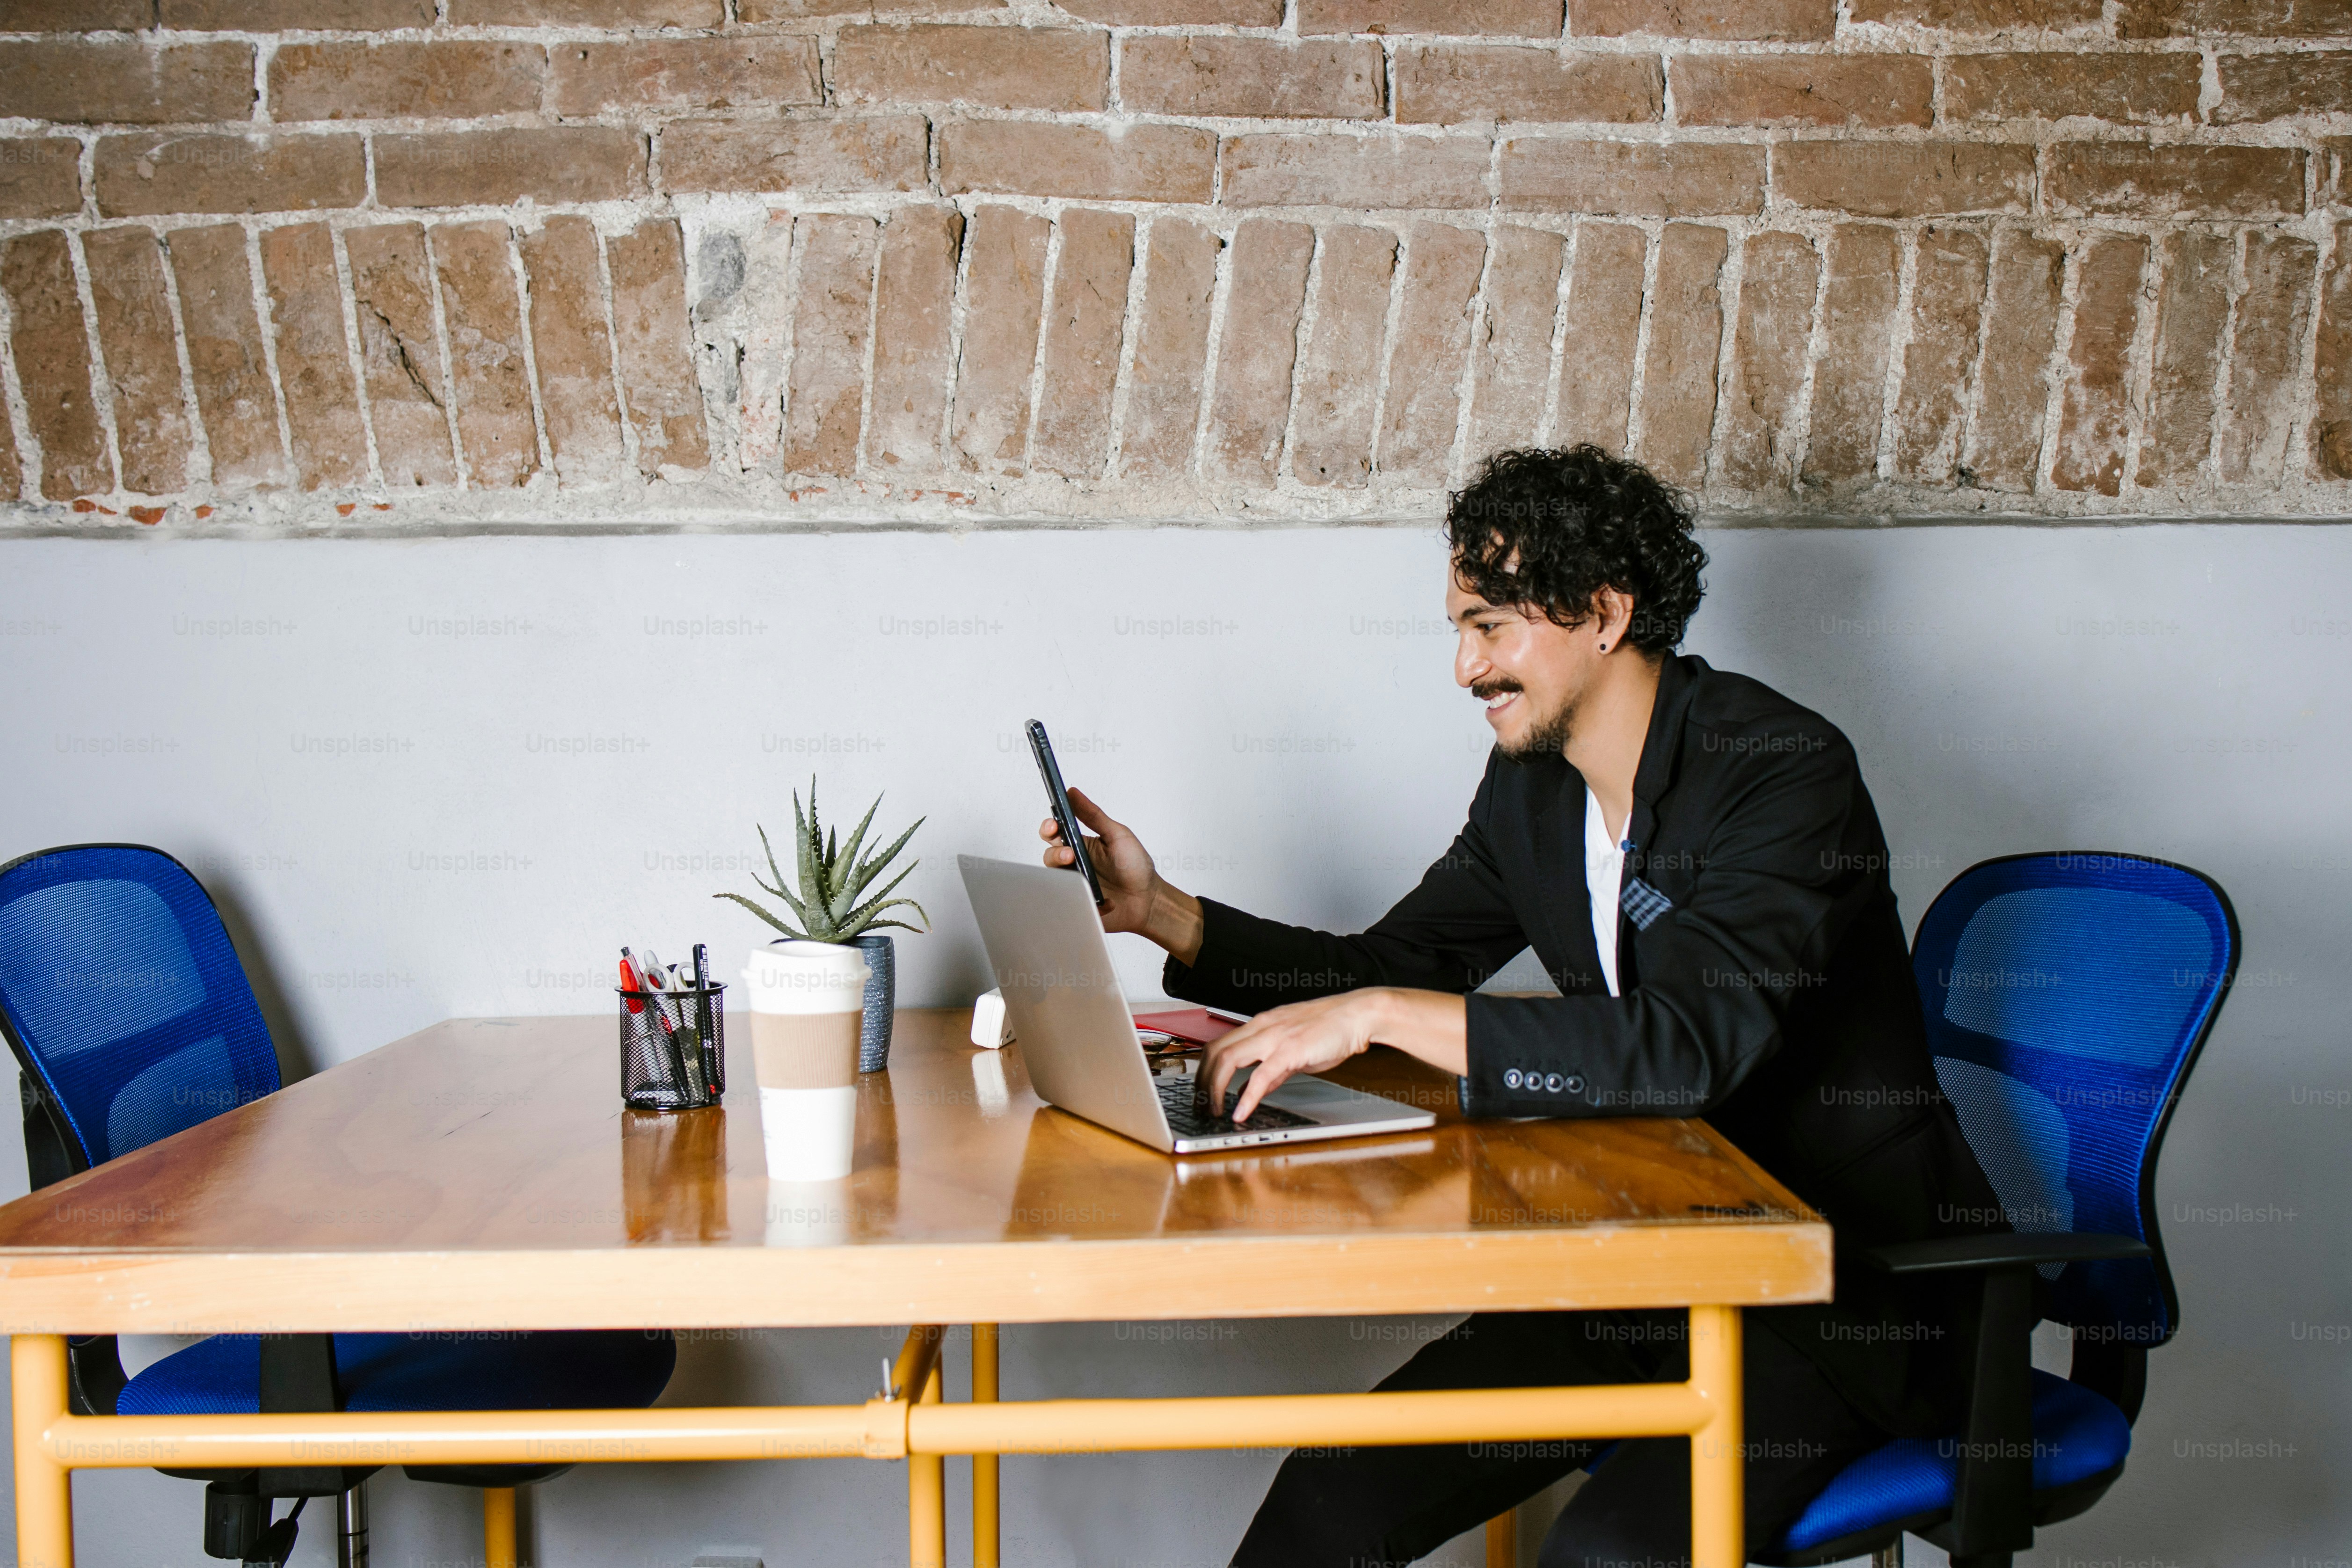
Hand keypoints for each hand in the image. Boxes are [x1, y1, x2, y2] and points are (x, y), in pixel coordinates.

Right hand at [1038, 788, 1203, 961]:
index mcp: (1081, 844)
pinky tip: (1104, 900)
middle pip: (1049, 856)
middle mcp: (1075, 864)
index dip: (1049, 827)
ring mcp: (1076, 885)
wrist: (1149, 899)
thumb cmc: (1135, 866)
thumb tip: (1073, 792)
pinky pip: (1069, 903)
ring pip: (1054, 880)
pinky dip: (1085, 900)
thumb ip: (1093, 815)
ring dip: (1065, 877)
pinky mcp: (1079, 904)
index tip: (1053, 826)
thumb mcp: (1117, 834)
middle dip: (1055, 853)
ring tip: (1083, 877)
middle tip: (1070, 854)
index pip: (1055, 832)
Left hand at [1201, 991, 1388, 1122]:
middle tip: (1200, 1105)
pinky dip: (1247, 1097)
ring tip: (1213, 1111)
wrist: (1358, 1015)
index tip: (1201, 1091)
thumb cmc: (1330, 1029)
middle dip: (1201, 1081)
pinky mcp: (1290, 1050)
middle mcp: (1262, 1027)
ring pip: (1228, 1059)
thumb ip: (1271, 1069)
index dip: (1205, 1070)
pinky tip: (1241, 1112)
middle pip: (1214, 1051)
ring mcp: (1274, 1037)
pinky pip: (1260, 1076)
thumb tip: (1253, 1088)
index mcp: (1261, 1025)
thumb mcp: (1293, 1048)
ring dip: (1215, 1089)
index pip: (1218, 1045)